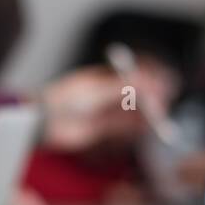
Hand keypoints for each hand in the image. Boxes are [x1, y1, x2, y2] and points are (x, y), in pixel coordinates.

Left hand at [41, 66, 167, 151]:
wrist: (43, 123)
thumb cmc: (64, 101)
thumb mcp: (95, 92)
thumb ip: (120, 87)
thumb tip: (145, 81)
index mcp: (101, 77)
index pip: (130, 76)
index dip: (146, 82)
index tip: (158, 86)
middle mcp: (103, 93)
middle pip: (133, 94)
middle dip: (148, 98)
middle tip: (161, 103)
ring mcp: (101, 111)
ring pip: (129, 111)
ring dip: (144, 114)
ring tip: (158, 117)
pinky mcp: (99, 128)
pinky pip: (122, 126)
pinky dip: (135, 127)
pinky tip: (146, 127)